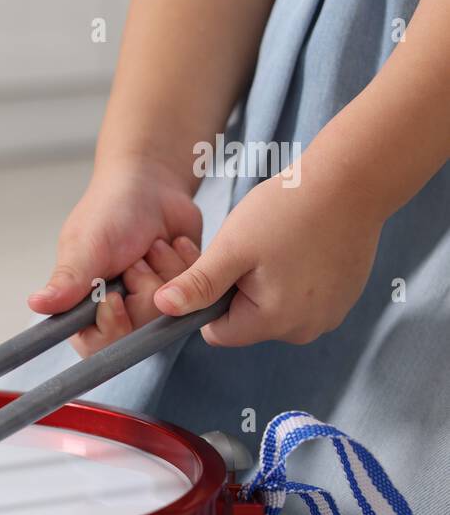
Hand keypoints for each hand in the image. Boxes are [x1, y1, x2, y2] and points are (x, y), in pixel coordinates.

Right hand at [29, 161, 203, 355]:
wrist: (151, 184)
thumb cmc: (111, 210)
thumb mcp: (85, 245)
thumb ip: (67, 280)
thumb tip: (36, 304)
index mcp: (83, 306)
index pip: (94, 345)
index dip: (110, 328)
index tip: (114, 298)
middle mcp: (117, 311)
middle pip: (137, 332)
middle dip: (142, 290)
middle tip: (134, 260)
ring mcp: (152, 303)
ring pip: (169, 313)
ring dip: (164, 272)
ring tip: (152, 246)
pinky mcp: (182, 291)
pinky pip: (196, 295)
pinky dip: (185, 265)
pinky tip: (173, 245)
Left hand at [154, 169, 382, 345]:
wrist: (352, 182)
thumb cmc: (288, 210)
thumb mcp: (232, 247)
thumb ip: (197, 284)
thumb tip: (162, 308)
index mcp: (273, 323)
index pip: (217, 332)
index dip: (208, 300)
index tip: (220, 265)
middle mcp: (304, 330)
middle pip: (245, 322)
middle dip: (237, 291)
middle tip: (248, 249)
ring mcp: (328, 316)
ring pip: (271, 310)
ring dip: (263, 284)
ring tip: (276, 245)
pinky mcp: (342, 300)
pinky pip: (299, 299)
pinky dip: (291, 278)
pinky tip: (298, 247)